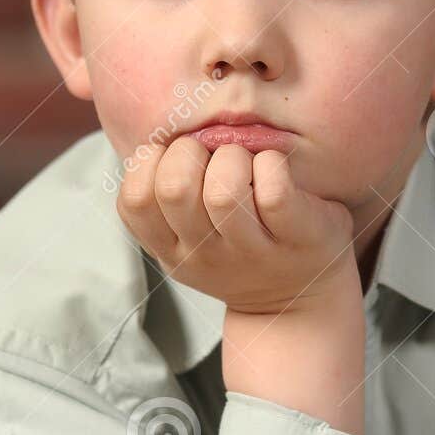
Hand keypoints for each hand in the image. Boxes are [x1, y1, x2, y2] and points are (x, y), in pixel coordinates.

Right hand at [116, 134, 356, 313]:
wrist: (300, 297)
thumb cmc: (240, 247)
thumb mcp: (192, 240)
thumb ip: (168, 204)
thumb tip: (160, 136)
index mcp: (171, 250)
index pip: (133, 200)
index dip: (149, 163)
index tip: (174, 159)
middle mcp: (205, 256)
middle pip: (173, 187)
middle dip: (189, 150)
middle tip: (209, 156)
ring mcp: (251, 251)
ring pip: (224, 191)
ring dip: (233, 157)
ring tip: (244, 162)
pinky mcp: (295, 238)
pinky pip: (274, 191)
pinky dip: (272, 163)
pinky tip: (273, 166)